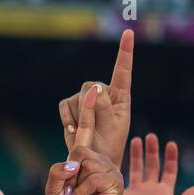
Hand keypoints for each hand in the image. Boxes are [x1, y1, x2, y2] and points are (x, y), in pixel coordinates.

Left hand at [47, 89, 122, 194]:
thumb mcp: (53, 194)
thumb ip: (55, 174)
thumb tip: (73, 161)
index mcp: (82, 162)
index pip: (83, 132)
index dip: (86, 112)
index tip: (91, 89)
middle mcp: (96, 162)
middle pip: (79, 148)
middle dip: (69, 173)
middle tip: (70, 193)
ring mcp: (107, 169)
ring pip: (83, 162)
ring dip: (74, 186)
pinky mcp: (115, 179)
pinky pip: (92, 177)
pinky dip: (81, 192)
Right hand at [58, 28, 133, 164]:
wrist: (92, 161)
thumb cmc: (108, 147)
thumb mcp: (112, 127)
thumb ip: (105, 106)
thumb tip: (94, 87)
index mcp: (121, 97)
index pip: (123, 71)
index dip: (125, 52)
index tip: (128, 33)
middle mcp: (103, 94)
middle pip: (92, 85)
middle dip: (90, 104)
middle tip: (94, 124)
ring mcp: (85, 100)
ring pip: (78, 95)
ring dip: (79, 114)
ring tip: (85, 130)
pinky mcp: (71, 107)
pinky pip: (64, 104)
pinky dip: (66, 116)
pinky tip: (72, 129)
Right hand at [120, 134, 193, 194]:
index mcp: (165, 194)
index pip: (170, 170)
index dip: (171, 157)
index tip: (171, 143)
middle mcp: (151, 191)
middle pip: (153, 165)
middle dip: (153, 150)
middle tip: (151, 137)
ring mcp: (136, 192)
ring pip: (138, 168)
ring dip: (138, 154)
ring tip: (137, 139)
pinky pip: (123, 178)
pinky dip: (122, 166)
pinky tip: (121, 155)